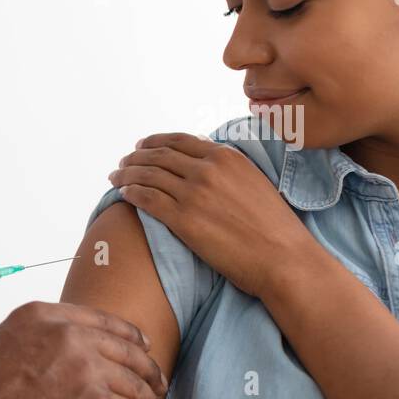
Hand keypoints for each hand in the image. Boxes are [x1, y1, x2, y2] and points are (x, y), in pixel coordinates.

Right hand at [0, 301, 167, 398]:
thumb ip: (33, 341)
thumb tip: (54, 349)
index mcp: (44, 316)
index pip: (104, 323)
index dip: (130, 341)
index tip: (142, 354)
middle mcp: (70, 337)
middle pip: (130, 353)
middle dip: (148, 374)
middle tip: (156, 392)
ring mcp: (87, 372)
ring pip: (139, 387)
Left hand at [108, 133, 317, 297]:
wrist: (283, 258)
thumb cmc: (273, 227)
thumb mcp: (254, 182)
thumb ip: (228, 169)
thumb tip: (206, 157)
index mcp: (226, 157)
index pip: (179, 141)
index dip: (155, 142)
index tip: (142, 146)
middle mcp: (208, 170)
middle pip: (158, 156)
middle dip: (135, 158)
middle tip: (123, 163)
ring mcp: (194, 193)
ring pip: (148, 176)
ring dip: (126, 175)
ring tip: (115, 178)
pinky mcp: (183, 219)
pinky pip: (147, 199)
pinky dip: (131, 194)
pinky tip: (123, 195)